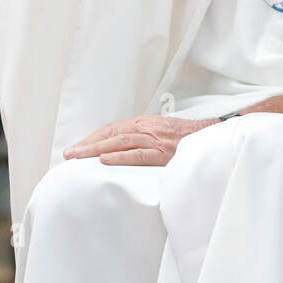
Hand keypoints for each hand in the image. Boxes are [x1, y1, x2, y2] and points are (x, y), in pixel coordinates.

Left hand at [63, 114, 217, 165]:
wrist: (212, 136)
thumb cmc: (189, 138)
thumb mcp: (163, 133)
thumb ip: (144, 139)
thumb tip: (123, 150)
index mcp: (146, 123)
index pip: (113, 128)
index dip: (94, 138)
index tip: (79, 147)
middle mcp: (148, 127)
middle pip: (111, 133)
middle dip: (88, 143)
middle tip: (70, 154)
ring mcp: (155, 139)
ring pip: (119, 141)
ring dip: (96, 149)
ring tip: (79, 157)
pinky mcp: (163, 152)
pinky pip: (138, 153)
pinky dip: (120, 156)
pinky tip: (105, 160)